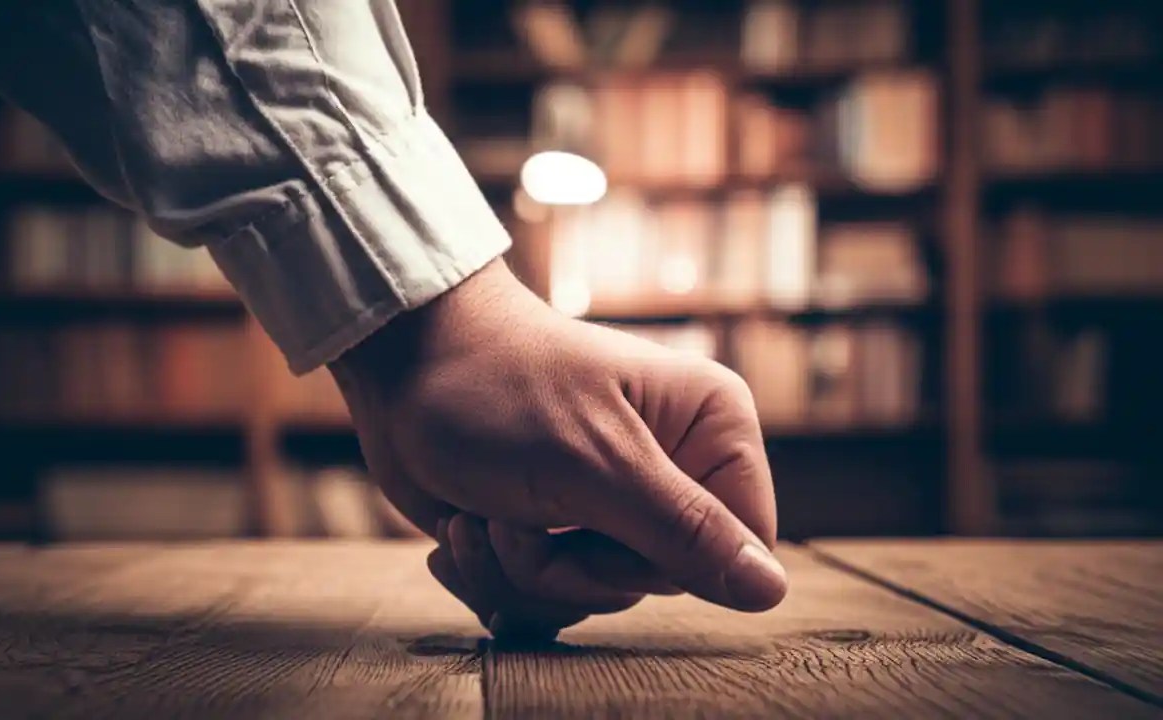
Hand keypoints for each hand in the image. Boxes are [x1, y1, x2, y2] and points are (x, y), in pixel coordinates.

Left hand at [329, 260, 785, 635]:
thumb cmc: (496, 389)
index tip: (593, 526)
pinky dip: (495, 577)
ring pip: (598, 596)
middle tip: (516, 516)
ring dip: (521, 573)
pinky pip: (551, 598)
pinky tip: (462, 530)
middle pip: (659, 581)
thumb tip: (772, 590)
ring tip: (481, 516)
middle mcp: (671, 466)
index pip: (739, 546)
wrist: (400, 365)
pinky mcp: (558, 526)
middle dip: (569, 569)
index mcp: (708, 428)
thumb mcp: (594, 463)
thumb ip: (684, 531)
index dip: (661, 561)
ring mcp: (611, 500)